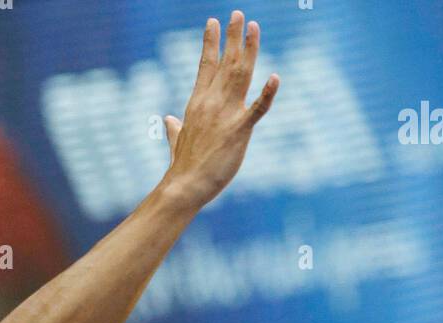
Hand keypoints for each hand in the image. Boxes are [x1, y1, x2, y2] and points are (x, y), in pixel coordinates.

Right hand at [161, 12, 278, 210]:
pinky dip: (268, 93)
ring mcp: (225, 115)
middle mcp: (211, 102)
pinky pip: (257, 109)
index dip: (210, 42)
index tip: (213, 22)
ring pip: (240, 75)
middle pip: (225, 62)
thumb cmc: (181, 167)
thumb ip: (174, 129)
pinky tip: (276, 77)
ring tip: (254, 27)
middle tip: (239, 14)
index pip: (205, 65)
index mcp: (197, 103)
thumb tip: (166, 121)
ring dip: (249, 50)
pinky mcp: (239, 131)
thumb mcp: (177, 141)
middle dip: (233, 37)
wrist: (184, 186)